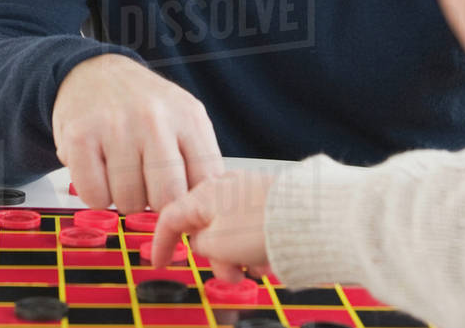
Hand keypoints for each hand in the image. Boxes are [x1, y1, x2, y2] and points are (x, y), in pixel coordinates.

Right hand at [52, 53, 222, 212]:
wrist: (94, 71)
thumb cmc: (142, 105)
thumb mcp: (184, 119)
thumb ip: (200, 162)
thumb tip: (204, 215)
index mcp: (189, 116)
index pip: (204, 184)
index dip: (192, 204)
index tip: (180, 204)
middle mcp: (155, 119)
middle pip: (166, 198)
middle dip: (156, 203)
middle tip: (147, 185)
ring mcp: (117, 126)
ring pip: (128, 202)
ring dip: (123, 198)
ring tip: (121, 170)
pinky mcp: (80, 136)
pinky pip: (94, 196)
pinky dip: (95, 194)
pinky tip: (99, 169)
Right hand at [151, 171, 274, 279]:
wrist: (304, 216)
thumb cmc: (259, 227)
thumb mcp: (216, 245)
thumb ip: (199, 245)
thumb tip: (201, 243)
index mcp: (202, 196)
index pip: (170, 218)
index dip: (161, 242)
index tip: (161, 262)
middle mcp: (222, 189)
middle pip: (204, 229)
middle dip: (215, 258)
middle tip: (231, 275)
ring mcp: (245, 193)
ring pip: (228, 232)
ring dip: (237, 257)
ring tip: (257, 269)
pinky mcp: (264, 200)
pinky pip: (249, 229)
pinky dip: (253, 247)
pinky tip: (267, 259)